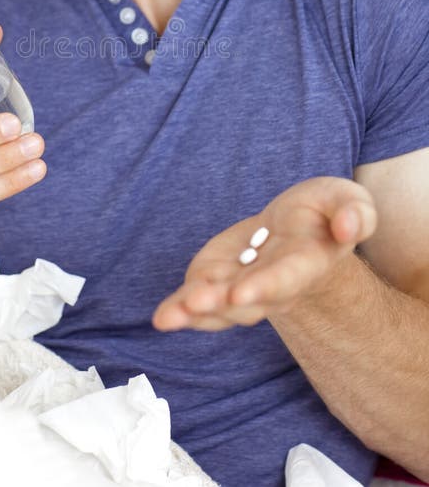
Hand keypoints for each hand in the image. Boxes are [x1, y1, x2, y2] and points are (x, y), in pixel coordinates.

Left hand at [152, 176, 376, 331]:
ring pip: (219, 307)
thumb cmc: (323, 214)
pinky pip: (198, 301)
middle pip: (248, 300)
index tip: (240, 293)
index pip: (285, 277)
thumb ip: (354, 212)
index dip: (265, 285)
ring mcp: (242, 287)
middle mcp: (272, 286)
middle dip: (223, 303)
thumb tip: (350, 226)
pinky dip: (180, 310)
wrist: (298, 230)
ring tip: (169, 316)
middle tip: (197, 302)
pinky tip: (163, 317)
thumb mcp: (345, 201)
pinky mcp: (217, 281)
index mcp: (305, 264)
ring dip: (195, 311)